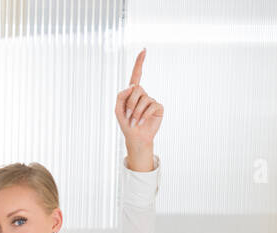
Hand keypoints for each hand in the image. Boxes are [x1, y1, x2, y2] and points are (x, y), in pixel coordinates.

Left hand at [115, 49, 161, 168]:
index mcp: (132, 93)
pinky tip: (141, 122)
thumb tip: (132, 86)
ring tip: (134, 122)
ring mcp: (151, 100)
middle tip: (128, 116)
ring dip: (135, 113)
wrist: (135, 137)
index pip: (136, 75)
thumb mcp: (118, 110)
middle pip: (136, 89)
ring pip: (143, 99)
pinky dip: (143, 115)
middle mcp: (143, 94)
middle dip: (130, 104)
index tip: (144, 50)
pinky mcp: (158, 107)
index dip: (139, 63)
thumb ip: (121, 96)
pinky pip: (151, 106)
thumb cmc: (126, 124)